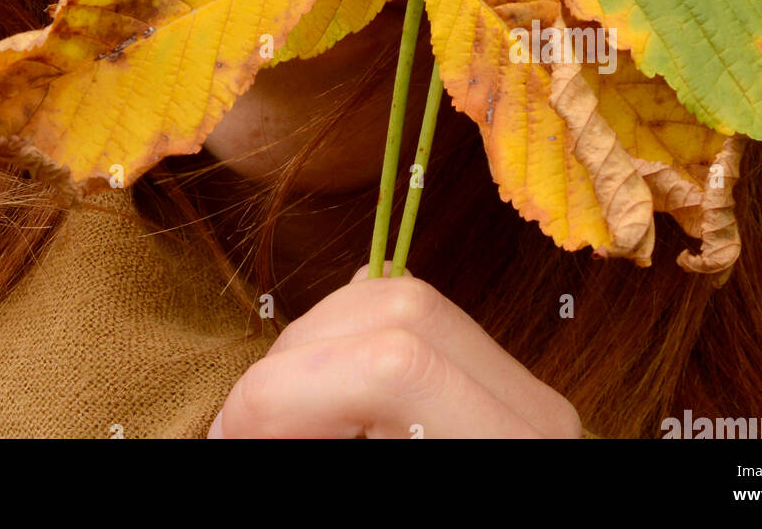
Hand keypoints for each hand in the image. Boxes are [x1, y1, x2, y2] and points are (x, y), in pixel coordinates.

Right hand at [207, 266, 582, 438]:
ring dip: (318, 342)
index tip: (226, 441)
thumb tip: (235, 434)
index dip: (285, 395)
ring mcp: (525, 395)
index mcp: (508, 464)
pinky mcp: (502, 388)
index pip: (395, 369)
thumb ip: (316, 457)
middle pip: (399, 313)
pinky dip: (353, 336)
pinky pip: (420, 319)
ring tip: (281, 414)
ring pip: (406, 296)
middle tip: (244, 431)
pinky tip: (323, 386)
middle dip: (296, 361)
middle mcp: (535, 419)